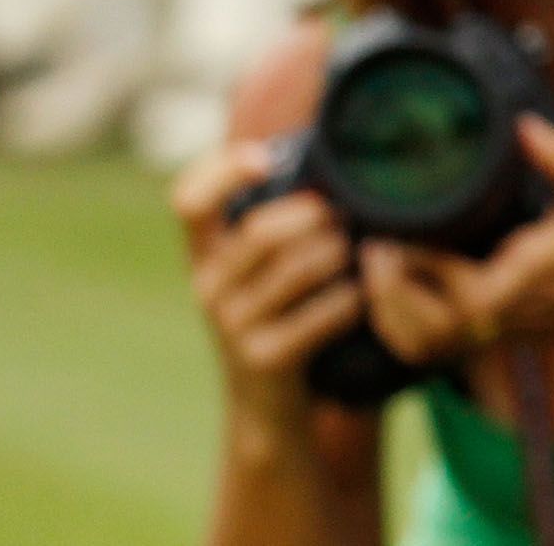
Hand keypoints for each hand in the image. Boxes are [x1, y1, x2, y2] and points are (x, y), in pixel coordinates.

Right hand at [176, 144, 364, 418]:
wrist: (273, 410)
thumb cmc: (286, 316)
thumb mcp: (265, 268)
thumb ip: (280, 217)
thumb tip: (317, 142)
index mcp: (205, 256)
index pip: (187, 201)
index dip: (221, 171)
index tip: (264, 157)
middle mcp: (207, 288)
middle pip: (263, 230)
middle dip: (318, 217)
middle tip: (348, 216)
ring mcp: (231, 327)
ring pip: (302, 266)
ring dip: (344, 255)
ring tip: (361, 253)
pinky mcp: (264, 359)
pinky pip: (326, 311)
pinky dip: (356, 298)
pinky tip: (366, 298)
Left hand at [361, 117, 553, 372]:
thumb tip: (524, 125)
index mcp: (517, 285)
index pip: (453, 290)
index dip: (413, 264)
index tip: (391, 229)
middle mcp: (494, 318)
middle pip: (422, 327)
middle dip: (387, 288)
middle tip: (374, 242)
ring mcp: (481, 336)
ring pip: (415, 344)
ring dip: (385, 309)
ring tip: (377, 263)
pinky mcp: (473, 342)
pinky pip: (420, 349)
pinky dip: (394, 326)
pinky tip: (388, 289)